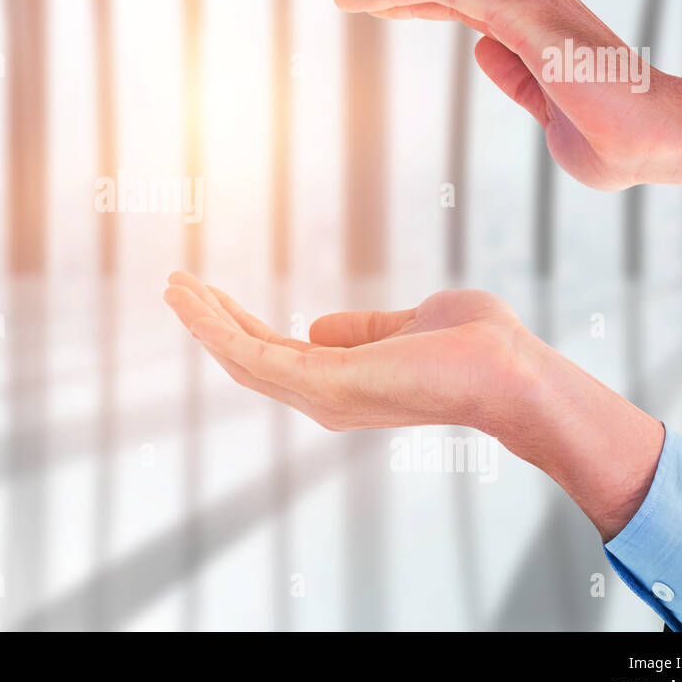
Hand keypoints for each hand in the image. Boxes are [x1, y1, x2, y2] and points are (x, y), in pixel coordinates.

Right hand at [163, 270, 535, 433]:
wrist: (511, 370)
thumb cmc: (477, 348)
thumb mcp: (408, 324)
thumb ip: (363, 328)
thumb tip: (317, 325)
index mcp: (342, 382)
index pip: (275, 354)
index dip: (238, 324)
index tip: (211, 294)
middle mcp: (323, 397)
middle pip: (248, 359)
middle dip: (209, 322)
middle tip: (175, 285)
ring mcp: (319, 395)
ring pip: (240, 358)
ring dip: (201, 321)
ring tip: (171, 285)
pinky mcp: (320, 384)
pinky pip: (251, 355)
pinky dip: (214, 327)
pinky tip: (191, 300)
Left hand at [333, 0, 681, 191]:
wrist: (657, 144)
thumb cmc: (617, 141)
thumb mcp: (548, 113)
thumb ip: (518, 80)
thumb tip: (482, 49)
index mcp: (535, 28)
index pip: (462, 4)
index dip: (416, 3)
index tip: (375, 10)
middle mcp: (532, 4)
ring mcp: (531, 5)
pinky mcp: (527, 17)